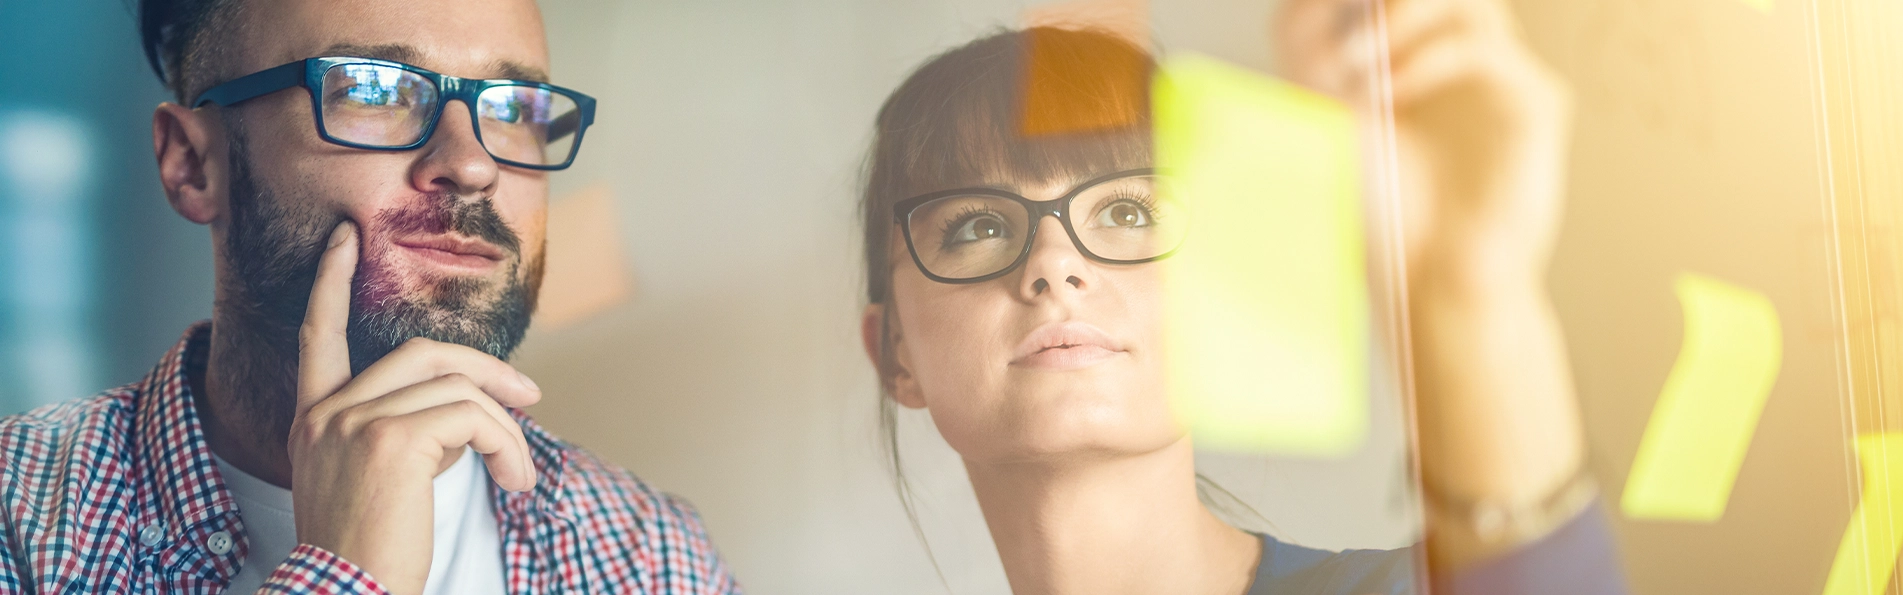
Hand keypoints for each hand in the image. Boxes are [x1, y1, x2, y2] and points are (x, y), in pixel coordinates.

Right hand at [288, 221, 540, 593]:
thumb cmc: (369, 555)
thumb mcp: (372, 484)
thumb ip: (398, 434)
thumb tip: (462, 412)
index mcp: (314, 419)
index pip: (317, 335)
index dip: (331, 283)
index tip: (346, 240)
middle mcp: (328, 413)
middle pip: (420, 352)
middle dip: (486, 367)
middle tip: (531, 398)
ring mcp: (355, 421)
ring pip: (459, 390)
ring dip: (507, 430)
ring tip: (519, 475)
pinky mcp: (392, 440)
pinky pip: (474, 418)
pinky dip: (508, 446)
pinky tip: (514, 482)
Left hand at [1274, 0, 1572, 287]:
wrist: (1436, 283)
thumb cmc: (1387, 218)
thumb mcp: (1333, 129)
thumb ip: (1316, 65)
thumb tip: (1302, 11)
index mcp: (1418, 57)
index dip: (1339, 2)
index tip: (1307, 26)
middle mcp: (1464, 58)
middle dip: (1375, 0)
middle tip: (1336, 33)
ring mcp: (1505, 77)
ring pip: (1464, 0)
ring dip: (1398, 18)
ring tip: (1353, 64)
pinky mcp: (1536, 102)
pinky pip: (1482, 51)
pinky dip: (1425, 61)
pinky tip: (1388, 93)